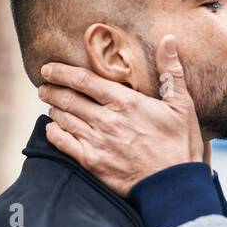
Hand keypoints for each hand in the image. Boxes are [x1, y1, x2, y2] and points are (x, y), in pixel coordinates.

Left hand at [39, 34, 202, 195]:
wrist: (174, 187)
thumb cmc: (180, 145)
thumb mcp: (182, 105)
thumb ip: (171, 71)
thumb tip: (169, 39)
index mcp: (125, 102)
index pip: (82, 80)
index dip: (60, 72)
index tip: (48, 69)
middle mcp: (106, 120)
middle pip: (66, 98)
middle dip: (51, 89)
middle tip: (44, 86)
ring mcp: (96, 142)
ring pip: (62, 118)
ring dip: (53, 109)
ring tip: (51, 105)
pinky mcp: (91, 163)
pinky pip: (60, 142)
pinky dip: (53, 132)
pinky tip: (53, 128)